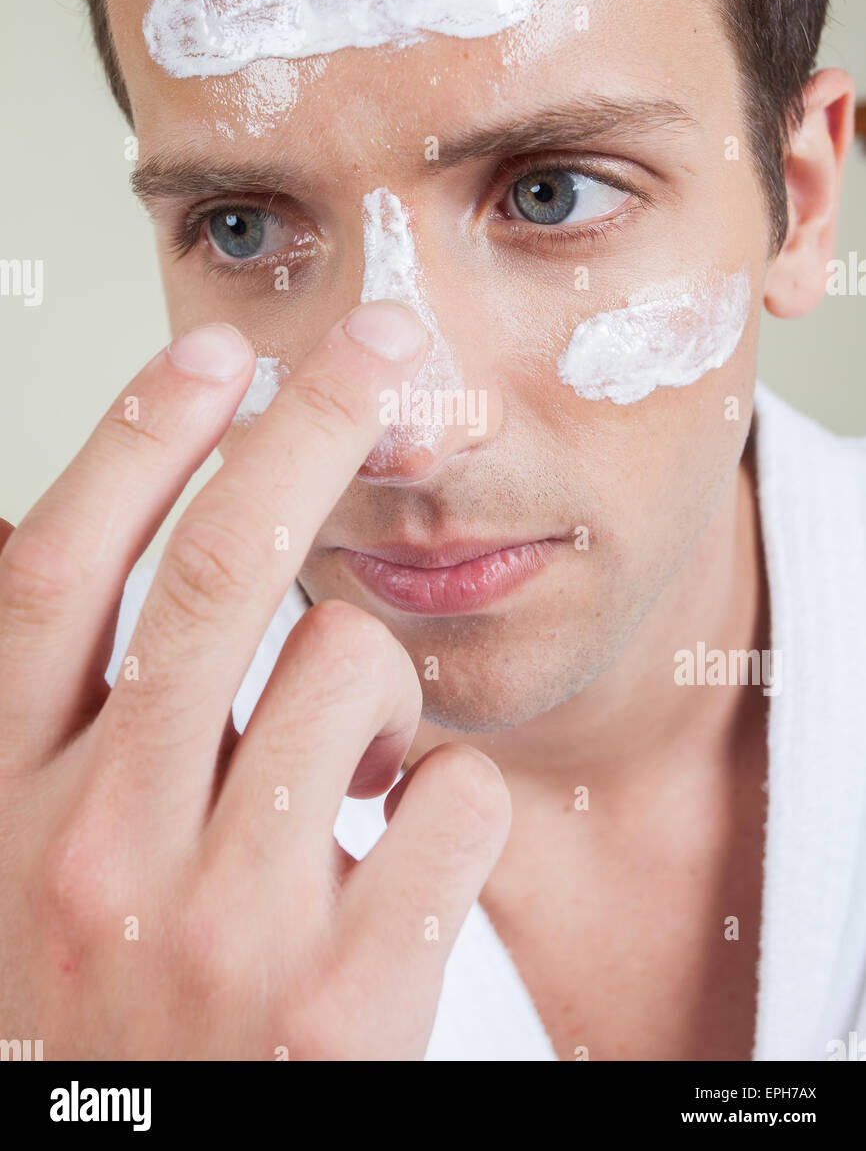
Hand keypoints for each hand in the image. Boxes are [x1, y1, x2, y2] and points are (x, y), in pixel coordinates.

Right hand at [0, 303, 509, 1059]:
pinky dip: (458, 786)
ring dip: (382, 679)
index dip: (134, 441)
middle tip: (380, 342)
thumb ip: (69, 726)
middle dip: (309, 425)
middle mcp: (94, 852)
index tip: (212, 353)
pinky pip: (455, 794)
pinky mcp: (342, 1003)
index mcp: (5, 803)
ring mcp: (216, 928)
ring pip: (351, 665)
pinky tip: (410, 843)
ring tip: (354, 761)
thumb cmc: (111, 1005)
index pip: (57, 575)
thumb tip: (102, 538)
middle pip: (214, 572)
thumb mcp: (37, 862)